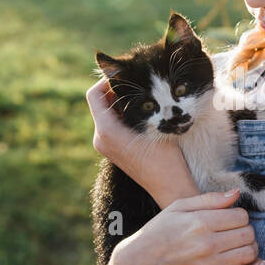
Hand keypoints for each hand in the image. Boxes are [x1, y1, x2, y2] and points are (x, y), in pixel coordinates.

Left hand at [85, 75, 188, 192]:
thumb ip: (138, 103)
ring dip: (121, 103)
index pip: (94, 94)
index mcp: (106, 130)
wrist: (170, 186)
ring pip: (107, 114)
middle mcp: (100, 138)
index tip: (127, 77)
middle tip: (139, 84)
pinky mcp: (112, 150)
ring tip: (144, 99)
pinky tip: (144, 114)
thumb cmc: (166, 157)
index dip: (107, 81)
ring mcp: (105, 146)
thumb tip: (134, 82)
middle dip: (116, 91)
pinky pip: (112, 125)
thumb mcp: (155, 124)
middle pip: (100, 103)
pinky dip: (123, 116)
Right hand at [116, 189, 264, 264]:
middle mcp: (204, 244)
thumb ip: (209, 200)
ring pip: (248, 254)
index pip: (241, 216)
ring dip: (251, 249)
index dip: (240, 217)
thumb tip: (236, 194)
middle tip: (237, 234)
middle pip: (247, 234)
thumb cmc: (158, 232)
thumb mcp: (177, 208)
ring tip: (242, 247)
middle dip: (247, 232)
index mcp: (198, 222)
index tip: (232, 221)